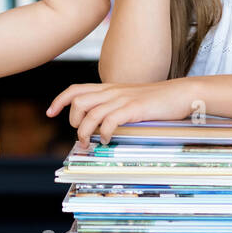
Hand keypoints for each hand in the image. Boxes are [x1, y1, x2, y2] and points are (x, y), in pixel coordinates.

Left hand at [47, 79, 194, 144]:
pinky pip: (109, 121)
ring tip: (89, 144)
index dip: (59, 100)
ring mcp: (123, 99)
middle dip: (73, 121)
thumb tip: (102, 124)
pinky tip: (108, 140)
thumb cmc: (158, 100)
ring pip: (90, 113)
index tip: (50, 112)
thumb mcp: (132, 99)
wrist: (181, 94)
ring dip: (85, 132)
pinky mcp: (134, 108)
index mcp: (110, 88)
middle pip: (78, 101)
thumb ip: (116, 106)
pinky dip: (104, 133)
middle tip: (82, 136)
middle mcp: (113, 91)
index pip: (76, 89)